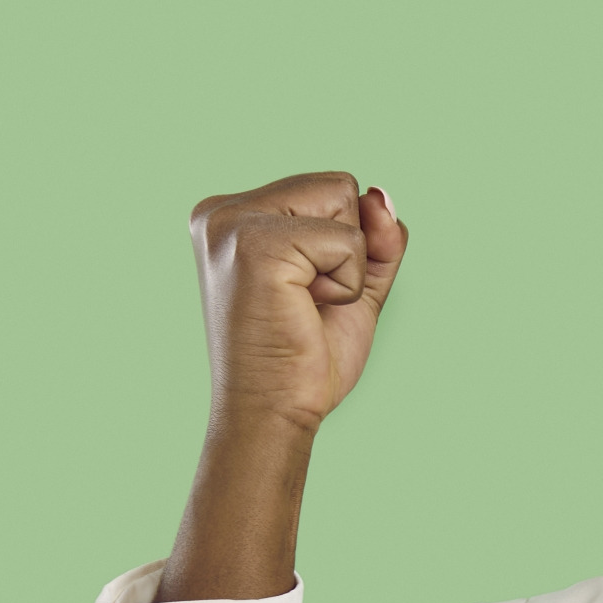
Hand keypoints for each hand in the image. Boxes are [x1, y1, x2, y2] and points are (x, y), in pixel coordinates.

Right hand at [155, 170, 406, 602]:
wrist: (274, 415)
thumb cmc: (305, 358)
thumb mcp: (353, 283)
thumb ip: (373, 236)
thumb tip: (380, 196)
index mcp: (232, 215)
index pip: (328, 189)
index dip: (343, 246)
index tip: (303, 294)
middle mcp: (221, 212)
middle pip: (338, 187)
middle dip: (346, 249)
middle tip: (304, 303)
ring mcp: (233, 224)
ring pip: (344, 202)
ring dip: (346, 266)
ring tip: (302, 305)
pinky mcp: (254, 244)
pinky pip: (348, 241)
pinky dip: (345, 284)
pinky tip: (304, 310)